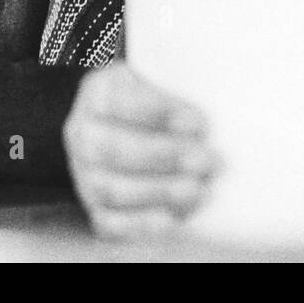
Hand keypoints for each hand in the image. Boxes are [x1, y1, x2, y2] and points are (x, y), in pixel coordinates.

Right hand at [63, 61, 219, 237]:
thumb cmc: (159, 102)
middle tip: (208, 159)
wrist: (138, 128)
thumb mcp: (162, 79)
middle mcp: (83, 133)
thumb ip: (180, 88)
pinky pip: (110, 222)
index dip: (156, 112)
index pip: (117, 100)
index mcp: (97, 92)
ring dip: (160, 190)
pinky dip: (140, 224)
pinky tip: (172, 220)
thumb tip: (220, 108)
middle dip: (165, 156)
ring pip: (111, 188)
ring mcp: (85, 174)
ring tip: (200, 189)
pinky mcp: (95, 208)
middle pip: (114, 149)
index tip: (200, 122)